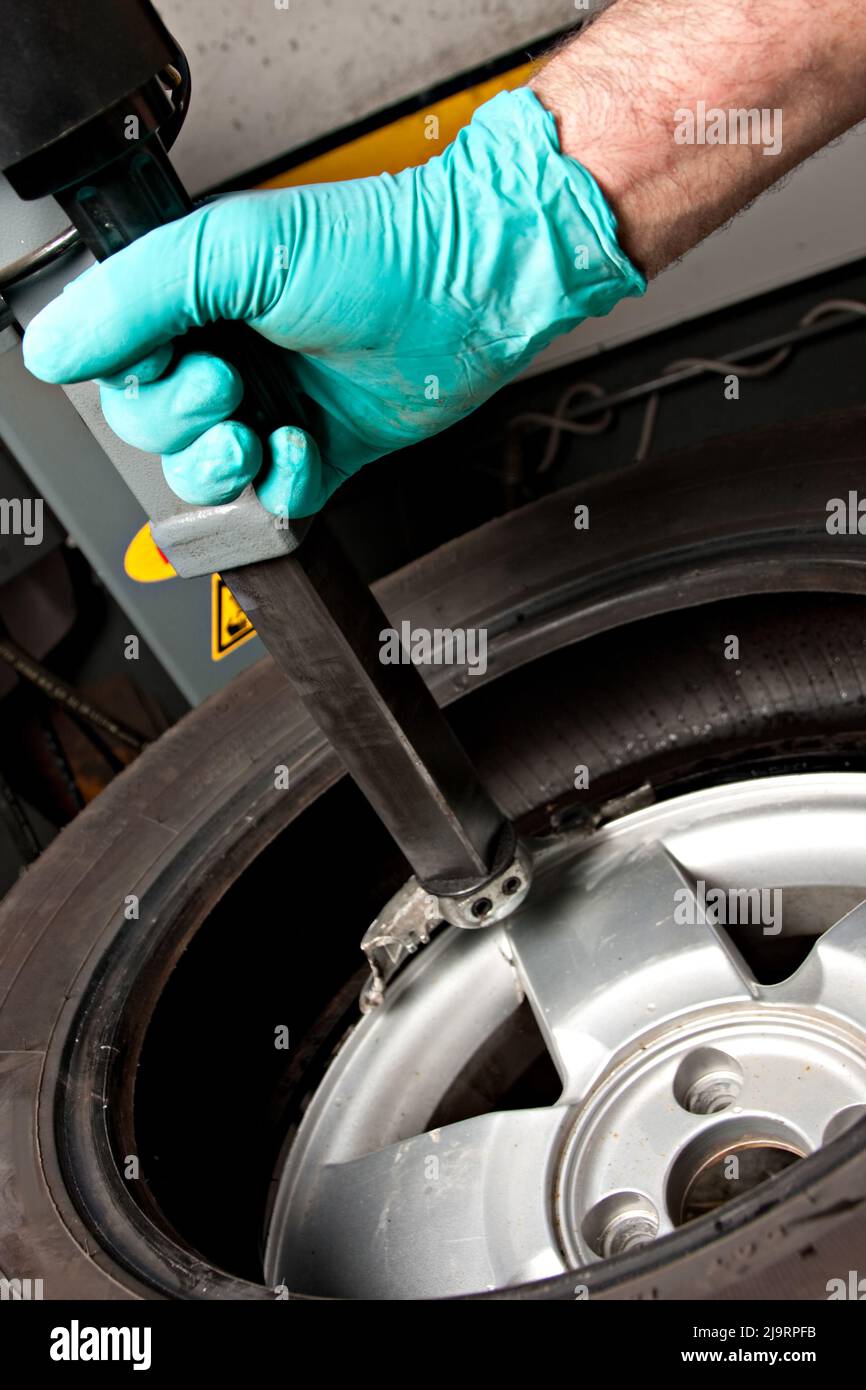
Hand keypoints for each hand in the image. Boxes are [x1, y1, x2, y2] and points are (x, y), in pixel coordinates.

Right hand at [23, 88, 643, 515]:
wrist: (472, 294)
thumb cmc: (378, 252)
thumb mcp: (233, 252)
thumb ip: (135, 298)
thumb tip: (58, 345)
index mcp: (193, 299)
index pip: (117, 367)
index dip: (136, 383)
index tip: (178, 363)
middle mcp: (226, 353)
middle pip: (151, 429)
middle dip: (182, 424)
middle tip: (229, 390)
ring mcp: (270, 407)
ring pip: (202, 475)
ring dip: (222, 466)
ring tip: (257, 434)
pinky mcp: (316, 454)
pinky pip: (270, 500)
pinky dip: (281, 487)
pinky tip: (304, 447)